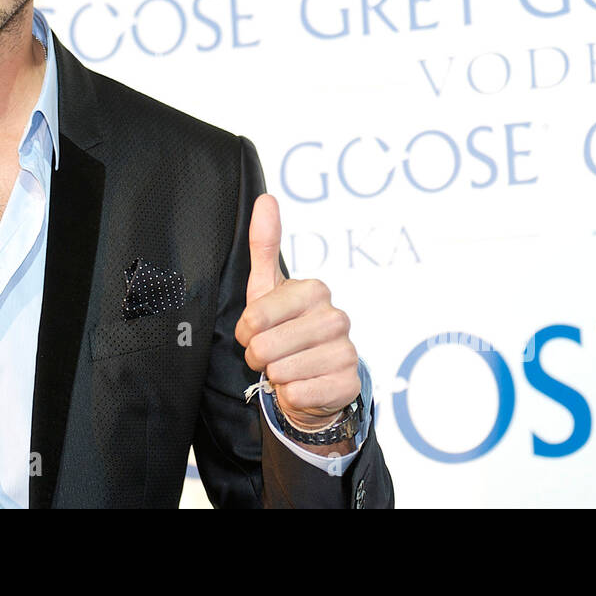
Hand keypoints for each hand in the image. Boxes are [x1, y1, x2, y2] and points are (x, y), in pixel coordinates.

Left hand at [234, 193, 360, 431]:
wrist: (314, 379)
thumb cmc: (285, 331)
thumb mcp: (268, 289)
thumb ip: (264, 244)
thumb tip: (266, 199)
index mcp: (314, 290)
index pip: (254, 317)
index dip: (247, 332)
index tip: (257, 332)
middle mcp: (336, 317)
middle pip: (265, 347)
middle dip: (259, 356)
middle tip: (271, 354)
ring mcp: (346, 351)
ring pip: (281, 372)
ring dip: (276, 377)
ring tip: (288, 368)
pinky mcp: (349, 384)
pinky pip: (299, 395)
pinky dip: (292, 397)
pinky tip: (303, 385)